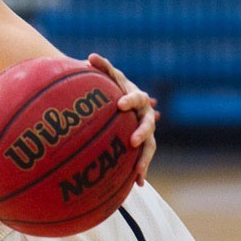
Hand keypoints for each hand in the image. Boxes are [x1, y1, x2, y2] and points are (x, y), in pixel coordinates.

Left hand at [87, 53, 156, 185]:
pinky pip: (144, 157)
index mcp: (135, 96)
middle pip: (148, 122)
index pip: (135, 96)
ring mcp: (145, 129)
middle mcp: (144, 113)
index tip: (120, 105)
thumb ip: (101, 67)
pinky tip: (138, 184)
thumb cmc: (110, 86)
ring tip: (139, 171)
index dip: (130, 100)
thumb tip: (90, 57)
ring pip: (150, 144)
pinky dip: (141, 170)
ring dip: (145, 157)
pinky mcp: (142, 144)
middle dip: (142, 132)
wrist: (117, 100)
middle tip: (132, 141)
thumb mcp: (106, 76)